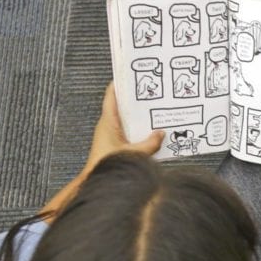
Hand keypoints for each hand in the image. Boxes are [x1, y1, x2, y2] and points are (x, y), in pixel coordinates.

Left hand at [40, 83, 164, 219]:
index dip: (119, 85)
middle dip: (136, 101)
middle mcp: (108, 127)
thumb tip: (161, 134)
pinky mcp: (116, 147)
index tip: (130, 75)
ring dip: (140, 118)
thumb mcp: (134, 154)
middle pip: (123, 108)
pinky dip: (141, 132)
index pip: (111, 97)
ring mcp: (112, 137)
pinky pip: (131, 134)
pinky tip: (154, 133)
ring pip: (128, 122)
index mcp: (108, 122)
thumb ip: (149, 144)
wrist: (98, 186)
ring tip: (157, 111)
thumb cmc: (109, 167)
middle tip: (152, 92)